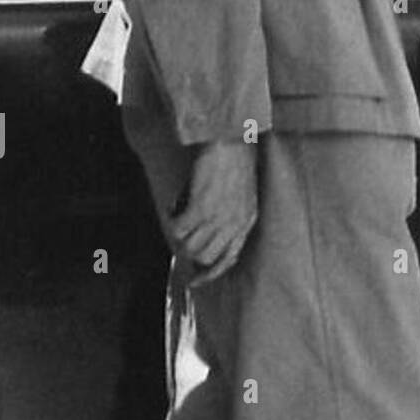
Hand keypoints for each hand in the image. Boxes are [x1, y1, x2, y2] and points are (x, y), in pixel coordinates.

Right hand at [171, 138, 258, 286]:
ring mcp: (218, 218)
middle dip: (188, 249)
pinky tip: (176, 202)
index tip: (193, 281)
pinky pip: (178, 228)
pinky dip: (173, 216)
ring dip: (179, 232)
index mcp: (247, 221)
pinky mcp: (200, 209)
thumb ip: (228, 215)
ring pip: (188, 246)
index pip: (228, 260)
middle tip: (181, 231)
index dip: (209, 274)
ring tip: (180, 208)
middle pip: (204, 257)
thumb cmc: (234, 160)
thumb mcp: (240, 193)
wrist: (230, 138)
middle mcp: (234, 224)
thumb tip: (200, 235)